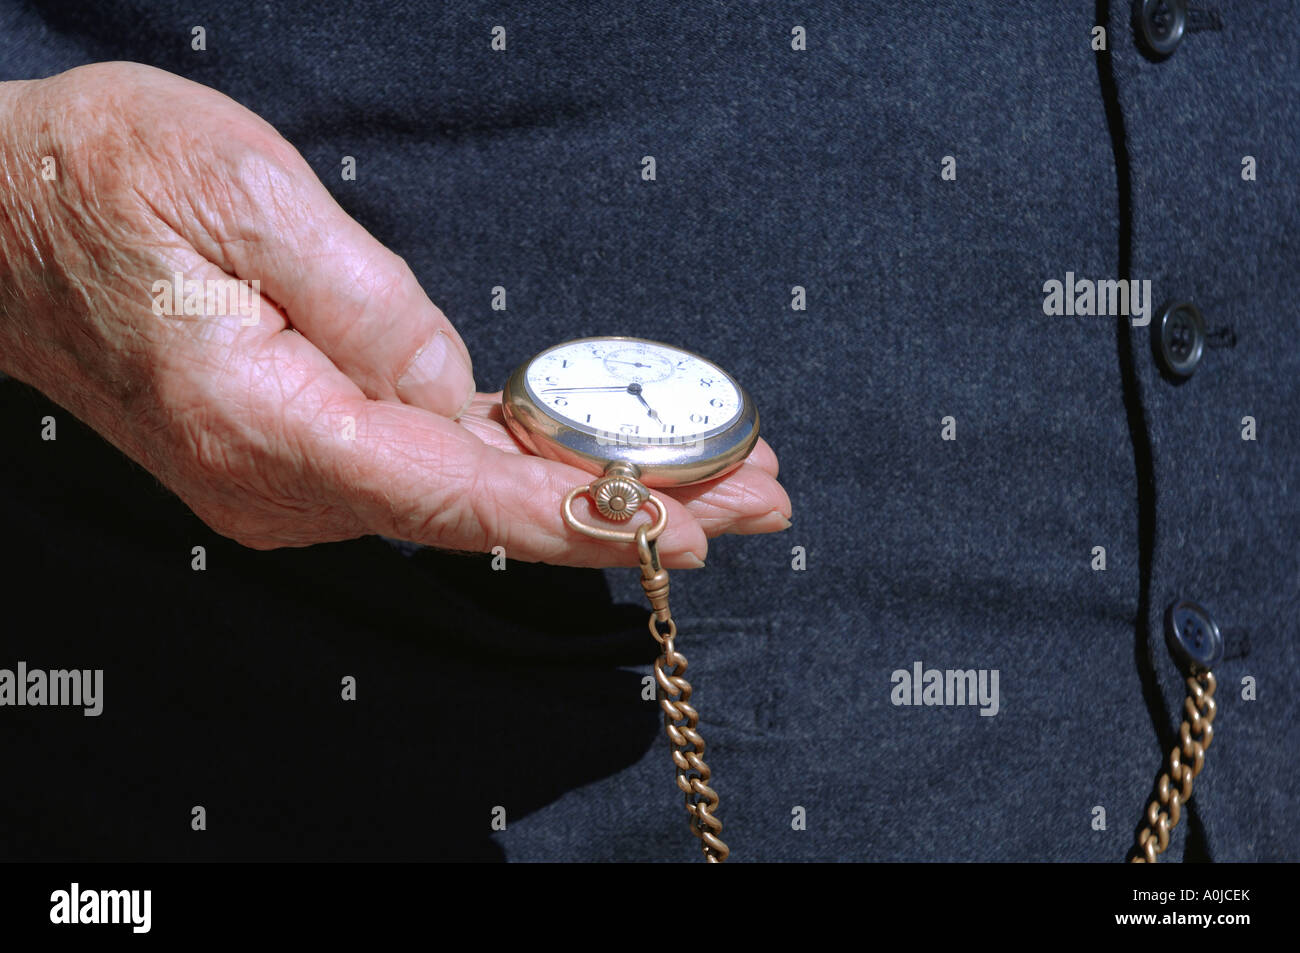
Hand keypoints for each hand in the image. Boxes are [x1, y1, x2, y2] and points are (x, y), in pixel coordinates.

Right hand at [0, 63, 789, 568]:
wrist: (1, 218)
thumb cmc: (107, 185)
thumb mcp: (247, 196)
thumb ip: (370, 306)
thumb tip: (457, 392)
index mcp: (272, 424)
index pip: (461, 494)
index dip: (585, 515)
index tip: (693, 525)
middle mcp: (288, 481)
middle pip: (489, 512)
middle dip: (631, 508)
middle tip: (756, 497)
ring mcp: (298, 479)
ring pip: (473, 498)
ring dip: (592, 488)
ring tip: (711, 473)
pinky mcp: (308, 454)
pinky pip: (435, 472)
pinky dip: (528, 470)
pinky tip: (597, 463)